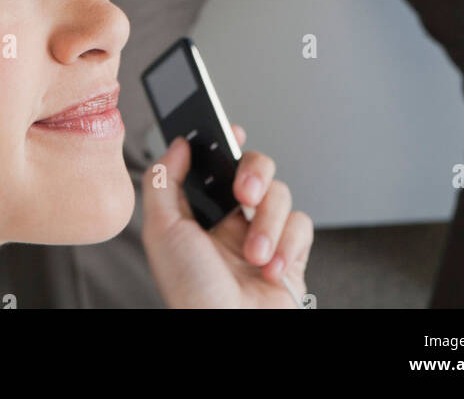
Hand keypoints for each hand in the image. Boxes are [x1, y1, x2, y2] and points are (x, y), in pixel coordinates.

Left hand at [141, 124, 312, 308]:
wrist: (233, 335)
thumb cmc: (193, 296)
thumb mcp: (162, 234)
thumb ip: (163, 182)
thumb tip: (178, 144)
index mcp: (201, 215)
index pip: (217, 164)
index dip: (226, 142)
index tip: (230, 129)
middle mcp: (233, 223)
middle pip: (256, 167)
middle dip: (255, 173)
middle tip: (244, 193)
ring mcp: (264, 236)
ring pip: (280, 194)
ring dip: (267, 223)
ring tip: (254, 255)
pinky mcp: (292, 254)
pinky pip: (301, 223)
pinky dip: (288, 243)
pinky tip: (271, 267)